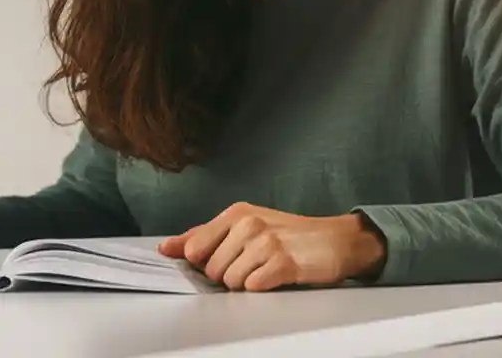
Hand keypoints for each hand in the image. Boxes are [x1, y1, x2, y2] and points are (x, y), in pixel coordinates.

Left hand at [157, 202, 386, 291]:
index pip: (194, 247)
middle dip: (227, 275)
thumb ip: (204, 236)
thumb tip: (166, 248)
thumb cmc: (287, 234)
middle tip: (251, 265)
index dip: (203, 263)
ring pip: (230, 282)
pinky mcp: (282, 263)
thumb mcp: (245, 225)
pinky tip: (275, 277)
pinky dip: (262, 288)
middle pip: (211, 269)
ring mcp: (265, 242)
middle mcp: (248, 224)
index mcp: (235, 213)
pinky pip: (252, 288)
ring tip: (264, 270)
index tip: (218, 263)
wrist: (335, 239)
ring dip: (246, 283)